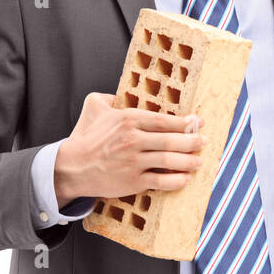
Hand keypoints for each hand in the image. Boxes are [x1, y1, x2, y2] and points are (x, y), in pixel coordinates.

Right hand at [54, 92, 205, 204]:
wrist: (71, 167)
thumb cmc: (84, 137)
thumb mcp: (94, 107)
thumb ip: (110, 96)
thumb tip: (121, 92)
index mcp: (127, 119)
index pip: (164, 120)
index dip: (185, 122)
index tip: (197, 122)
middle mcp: (132, 140)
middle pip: (172, 140)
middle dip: (193, 141)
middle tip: (203, 141)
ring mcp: (133, 162)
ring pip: (170, 160)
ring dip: (189, 161)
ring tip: (199, 161)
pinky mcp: (132, 181)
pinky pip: (161, 181)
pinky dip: (177, 180)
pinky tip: (186, 179)